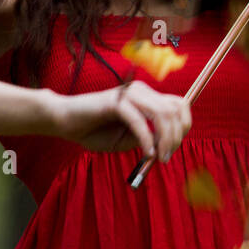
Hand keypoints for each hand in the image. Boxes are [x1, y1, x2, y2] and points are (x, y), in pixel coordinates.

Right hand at [50, 81, 192, 160]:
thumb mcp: (128, 139)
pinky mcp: (116, 102)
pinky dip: (147, 139)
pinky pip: (140, 121)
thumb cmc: (95, 131)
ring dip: (165, 139)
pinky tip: (147, 153)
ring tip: (158, 157)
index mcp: (147, 97)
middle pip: (174, 109)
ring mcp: (129, 94)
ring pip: (162, 113)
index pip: (179, 104)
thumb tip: (167, 143)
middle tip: (166, 157)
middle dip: (176, 135)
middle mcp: (141, 91)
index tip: (175, 146)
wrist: (64, 123)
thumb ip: (149, 138)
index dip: (184, 125)